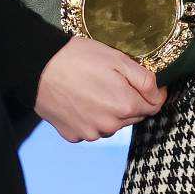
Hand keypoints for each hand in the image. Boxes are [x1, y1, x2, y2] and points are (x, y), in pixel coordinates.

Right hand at [35, 37, 166, 141]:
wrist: (36, 67)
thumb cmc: (78, 57)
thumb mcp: (118, 58)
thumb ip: (145, 79)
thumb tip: (158, 95)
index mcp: (125, 106)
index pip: (153, 107)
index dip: (153, 94)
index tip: (146, 83)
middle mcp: (110, 126)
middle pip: (132, 117)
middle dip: (129, 101)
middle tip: (113, 82)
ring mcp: (90, 134)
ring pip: (110, 125)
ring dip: (109, 112)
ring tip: (93, 90)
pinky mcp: (72, 135)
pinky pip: (90, 129)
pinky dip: (89, 118)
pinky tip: (78, 101)